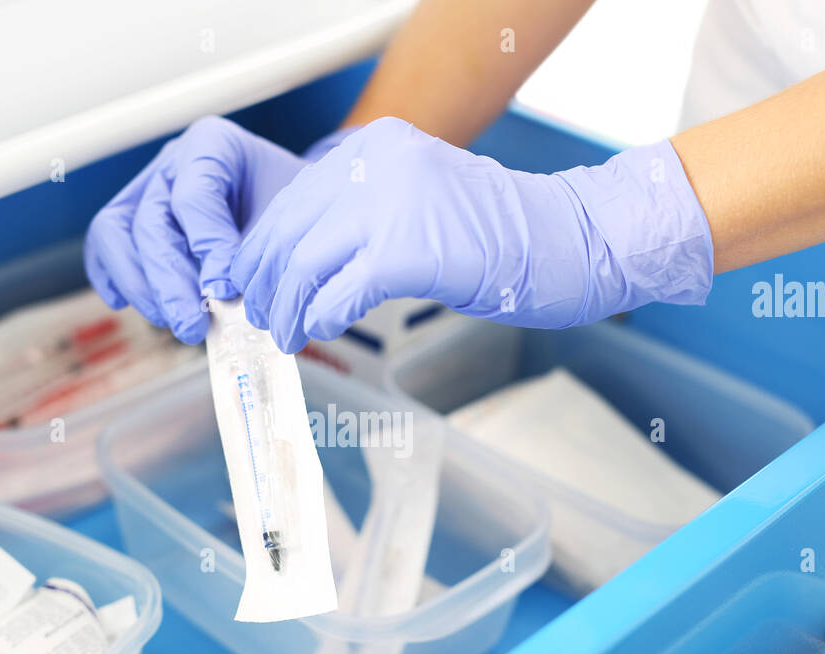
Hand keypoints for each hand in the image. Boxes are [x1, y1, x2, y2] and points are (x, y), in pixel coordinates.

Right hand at [83, 116, 307, 343]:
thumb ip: (255, 252)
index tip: (225, 289)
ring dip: (140, 285)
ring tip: (171, 321)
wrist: (292, 207)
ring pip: (115, 232)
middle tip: (192, 325)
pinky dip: (113, 276)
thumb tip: (224, 297)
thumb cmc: (290, 208)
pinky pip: (105, 245)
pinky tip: (127, 304)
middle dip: (169, 282)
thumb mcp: (286, 219)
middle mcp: (173, 164)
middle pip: (150, 221)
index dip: (207, 247)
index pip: (194, 196)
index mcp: (213, 145)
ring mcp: (147, 190)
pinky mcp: (133, 219)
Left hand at [230, 116, 714, 353]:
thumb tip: (303, 261)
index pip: (292, 201)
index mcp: (377, 147)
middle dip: (266, 284)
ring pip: (304, 263)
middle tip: (267, 319)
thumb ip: (364, 214)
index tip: (256, 284)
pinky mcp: (410, 251)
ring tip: (288, 335)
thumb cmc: (502, 235)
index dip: (264, 251)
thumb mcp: (420, 200)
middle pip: (288, 231)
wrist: (568, 240)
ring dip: (288, 308)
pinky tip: (321, 332)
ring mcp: (393, 205)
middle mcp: (377, 164)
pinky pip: (339, 291)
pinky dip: (321, 317)